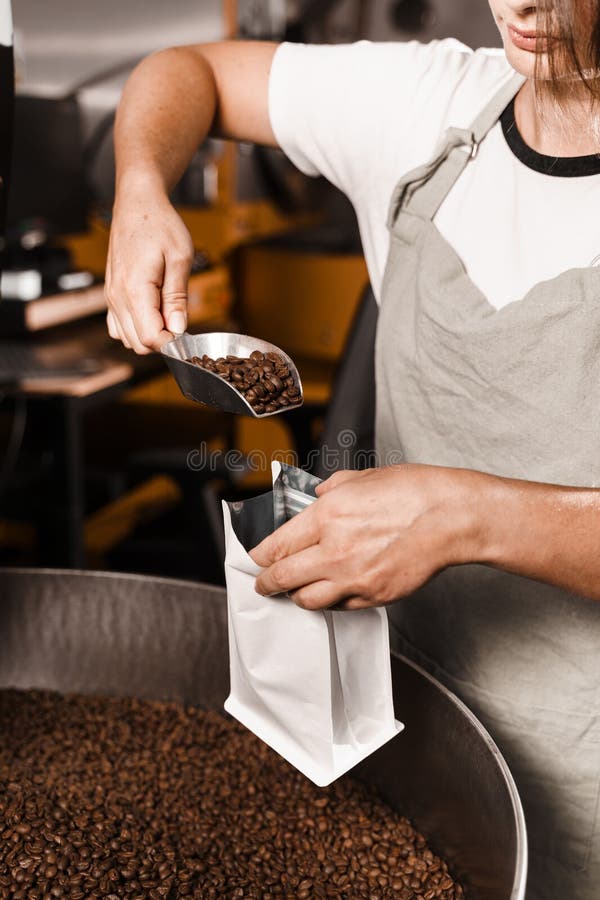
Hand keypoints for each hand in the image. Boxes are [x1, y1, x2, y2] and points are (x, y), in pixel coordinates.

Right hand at [105, 175, 193, 353]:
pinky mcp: (111, 295)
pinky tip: (153, 311)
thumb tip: (178, 329)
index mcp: (134, 289)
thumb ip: (177, 297)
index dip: (171, 342)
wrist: (137, 204)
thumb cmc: (159, 225)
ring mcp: (111, 297)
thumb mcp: (179, 258)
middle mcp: (117, 297)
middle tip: (179, 318)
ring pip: (127, 338)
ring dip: (149, 334)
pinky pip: (119, 326)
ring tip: (167, 311)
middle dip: (162, 340)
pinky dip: (136, 327)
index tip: (186, 331)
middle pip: (137, 343)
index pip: (149, 338)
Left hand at [250, 465, 484, 610]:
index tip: (257, 558)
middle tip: (263, 584)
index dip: (260, 556)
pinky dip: (330, 600)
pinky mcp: (374, 596)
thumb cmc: (414, 492)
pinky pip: (339, 606)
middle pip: (283, 578)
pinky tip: (332, 589)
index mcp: (326, 515)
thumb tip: (317, 496)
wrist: (452, 517)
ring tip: (296, 589)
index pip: (276, 546)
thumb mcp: (363, 478)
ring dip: (297, 595)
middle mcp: (334, 550)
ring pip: (307, 600)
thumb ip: (332, 489)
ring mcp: (354, 578)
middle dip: (267, 583)